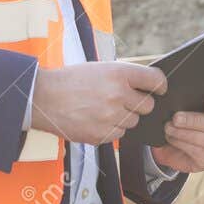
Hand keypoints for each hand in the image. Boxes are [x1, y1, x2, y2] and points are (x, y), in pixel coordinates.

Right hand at [29, 61, 166, 144]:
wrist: (44, 97)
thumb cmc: (70, 80)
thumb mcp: (100, 68)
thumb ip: (124, 77)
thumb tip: (146, 86)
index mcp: (119, 74)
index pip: (155, 80)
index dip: (160, 86)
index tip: (159, 89)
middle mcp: (118, 95)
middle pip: (148, 106)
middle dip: (138, 104)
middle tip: (123, 100)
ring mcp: (110, 117)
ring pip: (133, 122)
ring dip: (123, 118)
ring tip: (103, 109)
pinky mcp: (102, 135)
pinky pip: (118, 135)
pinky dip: (111, 129)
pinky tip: (95, 119)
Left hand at [151, 96, 203, 172]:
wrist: (176, 146)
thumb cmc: (187, 120)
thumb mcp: (191, 106)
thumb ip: (193, 99)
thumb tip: (181, 92)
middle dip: (197, 121)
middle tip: (177, 117)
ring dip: (186, 133)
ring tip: (170, 127)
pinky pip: (198, 152)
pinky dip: (182, 143)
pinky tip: (171, 137)